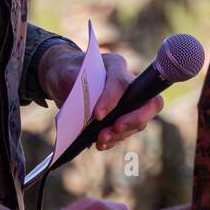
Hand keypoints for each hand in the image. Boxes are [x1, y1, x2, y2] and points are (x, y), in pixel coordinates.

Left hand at [40, 49, 165, 150]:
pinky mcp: (120, 116)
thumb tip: (86, 110)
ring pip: (138, 121)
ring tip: (101, 141)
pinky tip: (101, 143)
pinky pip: (126, 131)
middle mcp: (127, 83)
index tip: (98, 116)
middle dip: (133, 120)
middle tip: (115, 129)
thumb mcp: (65, 73)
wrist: (63, 78)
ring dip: (121, 134)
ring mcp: (127, 101)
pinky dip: (114, 139)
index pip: (121, 83)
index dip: (112, 100)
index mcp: (115, 66)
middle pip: (146, 102)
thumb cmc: (65, 70)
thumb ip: (75, 86)